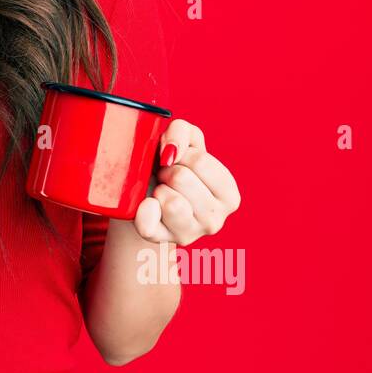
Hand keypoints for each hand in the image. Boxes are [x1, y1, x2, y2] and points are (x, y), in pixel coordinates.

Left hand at [133, 118, 240, 244]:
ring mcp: (190, 234)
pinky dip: (142, 211)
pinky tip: (148, 206)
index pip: (200, 161)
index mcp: (229, 194)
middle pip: (181, 178)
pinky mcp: (162, 241)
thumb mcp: (183, 138)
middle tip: (166, 177)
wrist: (145, 192)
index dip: (181, 155)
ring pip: (169, 201)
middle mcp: (216, 220)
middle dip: (167, 170)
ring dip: (158, 188)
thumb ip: (182, 131)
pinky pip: (148, 224)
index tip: (178, 162)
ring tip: (160, 190)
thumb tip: (170, 153)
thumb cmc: (170, 163)